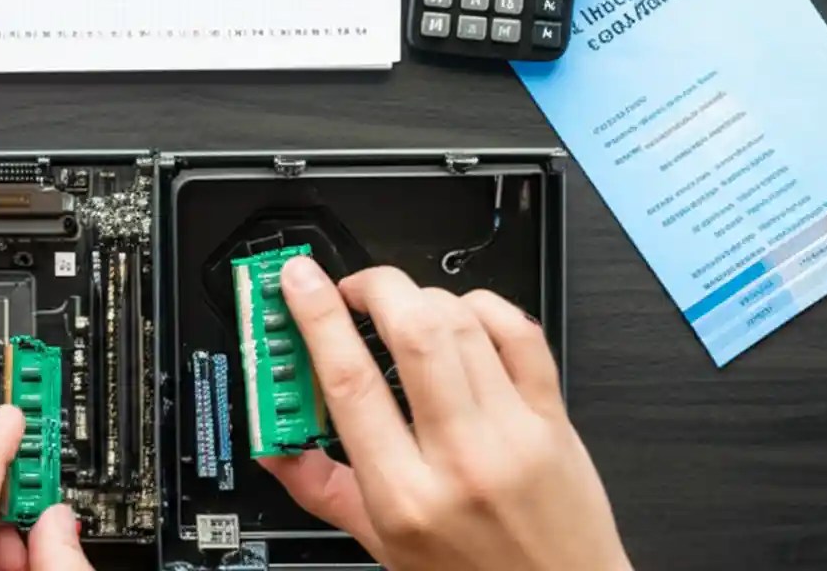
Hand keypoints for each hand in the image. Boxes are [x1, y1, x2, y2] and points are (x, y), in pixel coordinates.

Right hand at [261, 258, 631, 570]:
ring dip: (421, 296)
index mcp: (406, 494)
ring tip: (401, 308)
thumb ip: (322, 487)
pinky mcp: (552, 417)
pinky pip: (520, 333)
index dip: (316, 318)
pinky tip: (463, 316)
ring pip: (463, 323)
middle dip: (373, 287)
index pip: (350, 383)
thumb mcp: (381, 543)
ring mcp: (514, 431)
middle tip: (350, 288)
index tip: (298, 283)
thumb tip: (273, 446)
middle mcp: (462, 457)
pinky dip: (484, 306)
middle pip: (414, 333)